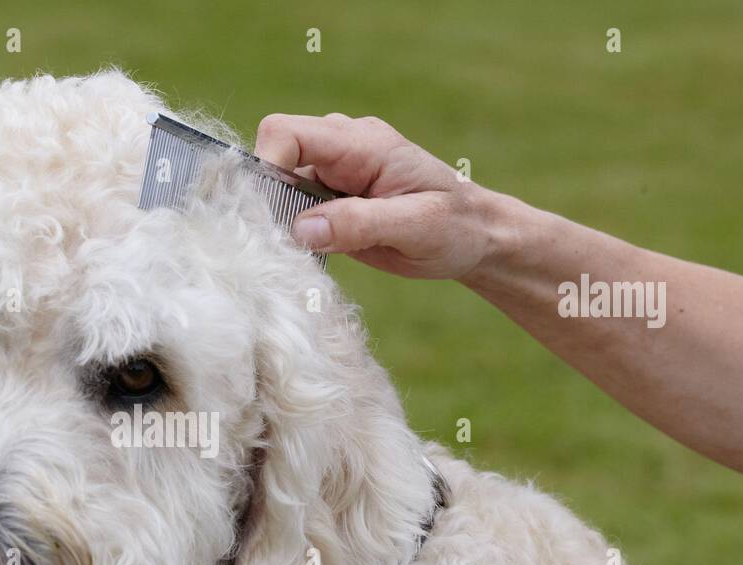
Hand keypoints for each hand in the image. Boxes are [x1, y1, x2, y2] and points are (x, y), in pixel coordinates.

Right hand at [255, 113, 493, 279]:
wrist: (475, 238)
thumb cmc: (455, 227)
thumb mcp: (416, 226)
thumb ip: (359, 223)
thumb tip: (300, 228)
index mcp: (361, 143)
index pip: (287, 133)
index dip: (267, 166)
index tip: (271, 212)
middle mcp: (341, 150)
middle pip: (274, 156)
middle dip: (269, 197)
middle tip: (285, 241)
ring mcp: (332, 174)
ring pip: (278, 184)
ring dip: (279, 218)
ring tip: (306, 251)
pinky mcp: (329, 201)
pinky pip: (291, 207)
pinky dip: (291, 231)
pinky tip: (314, 253)